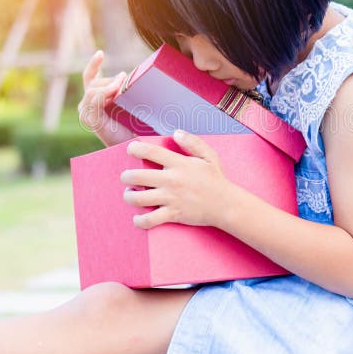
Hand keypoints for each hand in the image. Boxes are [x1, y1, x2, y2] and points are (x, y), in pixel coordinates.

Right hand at [77, 50, 134, 146]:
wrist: (133, 145)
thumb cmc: (132, 126)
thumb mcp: (126, 102)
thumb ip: (121, 90)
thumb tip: (126, 75)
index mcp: (93, 101)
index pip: (89, 77)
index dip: (93, 64)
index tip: (100, 53)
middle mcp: (86, 106)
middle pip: (94, 83)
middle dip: (110, 81)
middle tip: (125, 81)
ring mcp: (86, 114)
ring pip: (94, 90)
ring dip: (109, 86)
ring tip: (121, 89)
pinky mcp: (90, 120)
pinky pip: (94, 99)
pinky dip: (104, 93)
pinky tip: (113, 92)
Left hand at [120, 130, 237, 228]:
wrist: (226, 204)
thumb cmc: (216, 180)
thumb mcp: (209, 156)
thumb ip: (193, 142)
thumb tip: (176, 132)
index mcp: (178, 163)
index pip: (150, 152)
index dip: (135, 148)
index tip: (131, 149)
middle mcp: (171, 180)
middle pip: (136, 176)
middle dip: (126, 177)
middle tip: (126, 177)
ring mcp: (171, 198)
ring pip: (138, 199)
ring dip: (129, 197)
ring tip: (130, 194)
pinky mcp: (173, 214)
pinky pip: (149, 220)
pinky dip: (139, 221)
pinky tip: (138, 218)